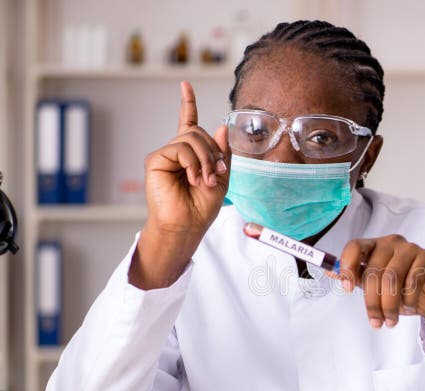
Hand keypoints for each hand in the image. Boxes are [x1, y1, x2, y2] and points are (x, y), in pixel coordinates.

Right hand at [129, 81, 230, 288]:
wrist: (187, 225)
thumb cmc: (202, 206)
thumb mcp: (221, 178)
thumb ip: (222, 153)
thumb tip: (221, 126)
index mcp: (191, 154)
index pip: (189, 122)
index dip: (187, 103)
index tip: (185, 85)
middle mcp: (176, 151)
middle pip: (198, 132)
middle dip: (213, 152)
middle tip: (214, 175)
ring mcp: (165, 155)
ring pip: (191, 138)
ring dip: (205, 159)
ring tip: (204, 180)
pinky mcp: (156, 159)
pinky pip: (180, 148)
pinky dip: (192, 162)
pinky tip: (192, 177)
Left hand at [338, 235, 424, 362]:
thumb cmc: (404, 291)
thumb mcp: (376, 288)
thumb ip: (356, 278)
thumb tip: (330, 272)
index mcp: (375, 246)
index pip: (355, 246)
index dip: (348, 266)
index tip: (347, 289)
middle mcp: (391, 243)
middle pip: (373, 270)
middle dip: (372, 302)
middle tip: (376, 322)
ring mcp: (410, 249)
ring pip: (391, 278)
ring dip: (389, 306)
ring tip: (391, 321)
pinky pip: (412, 281)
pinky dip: (409, 300)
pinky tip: (411, 306)